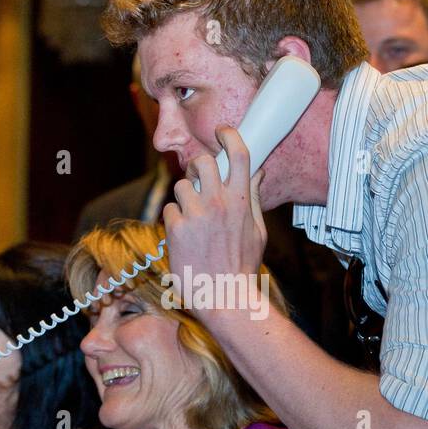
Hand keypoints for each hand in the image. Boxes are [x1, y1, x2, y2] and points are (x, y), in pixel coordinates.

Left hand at [162, 126, 267, 319]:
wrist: (223, 296)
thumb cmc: (242, 266)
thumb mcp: (258, 230)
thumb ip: (252, 197)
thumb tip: (257, 171)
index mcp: (241, 200)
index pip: (239, 153)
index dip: (229, 135)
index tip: (222, 132)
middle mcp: (218, 202)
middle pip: (201, 161)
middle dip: (196, 167)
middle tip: (196, 180)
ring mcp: (196, 214)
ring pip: (181, 185)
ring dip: (184, 197)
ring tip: (191, 217)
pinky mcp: (176, 228)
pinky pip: (170, 209)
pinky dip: (175, 220)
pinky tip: (184, 237)